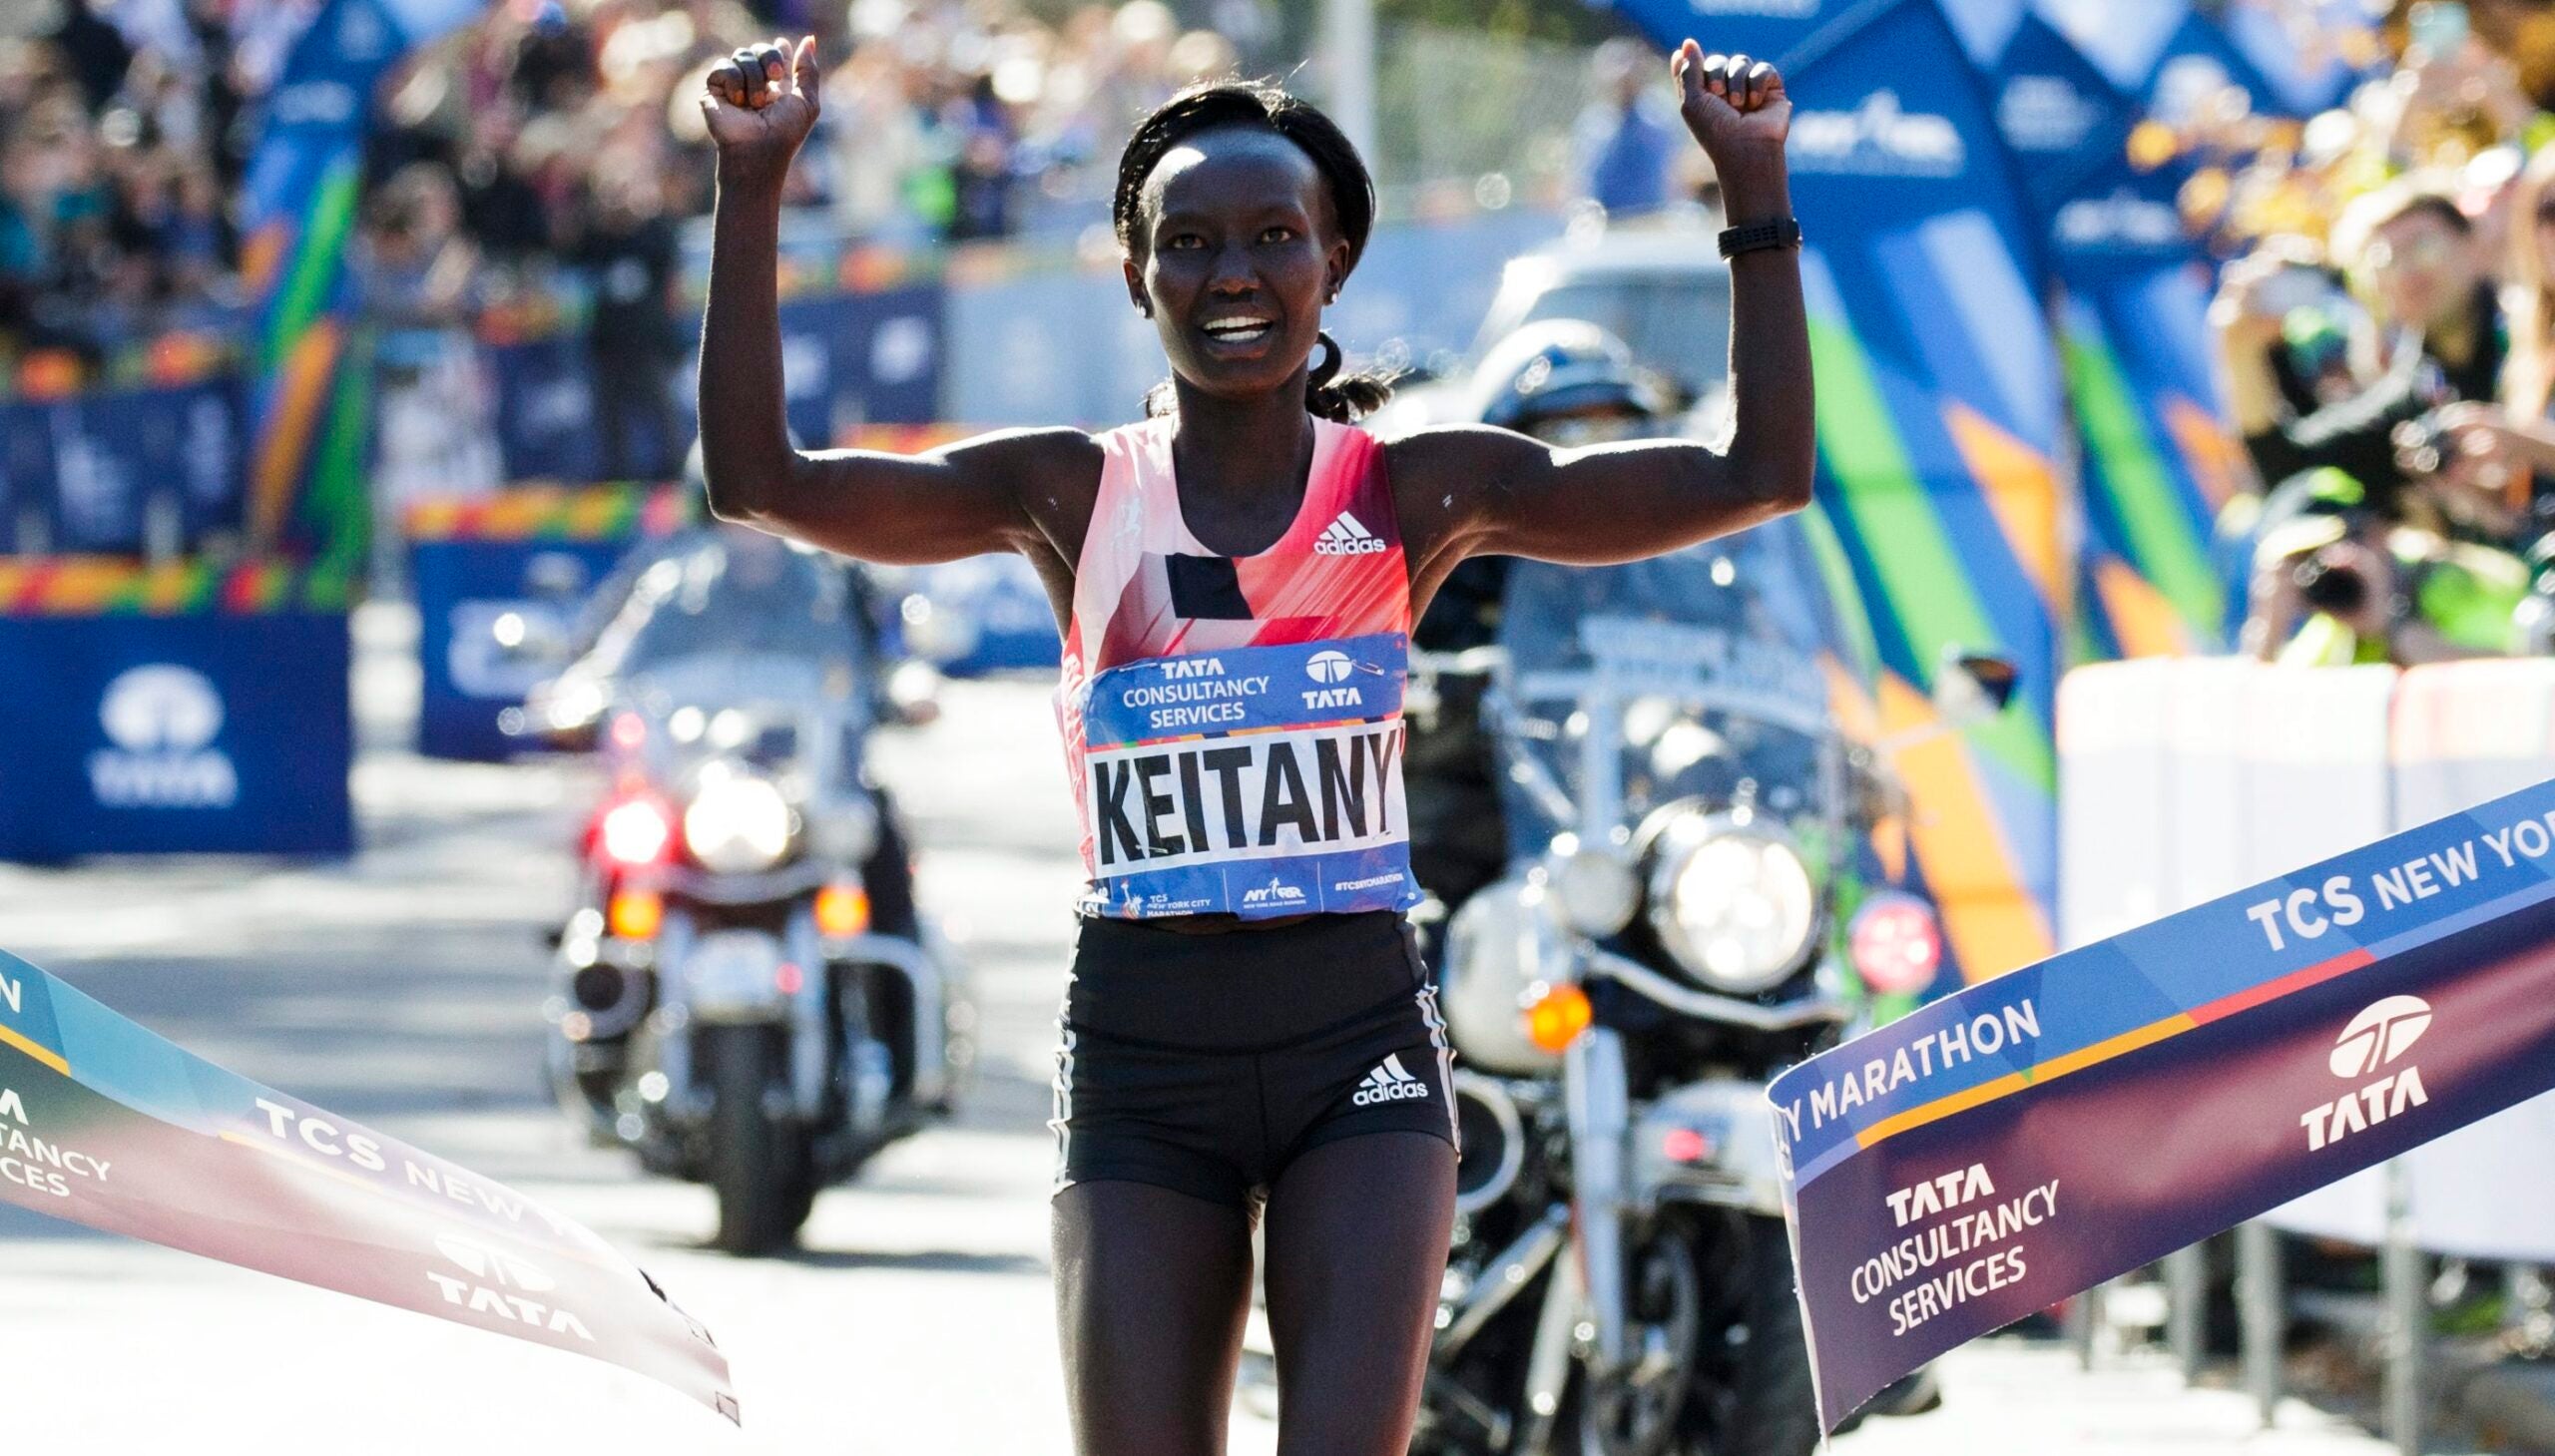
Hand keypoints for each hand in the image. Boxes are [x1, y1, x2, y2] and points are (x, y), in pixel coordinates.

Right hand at [701, 35, 818, 184]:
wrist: (758, 148)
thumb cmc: (785, 132)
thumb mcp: (807, 101)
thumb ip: (808, 70)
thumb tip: (810, 39)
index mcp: (777, 88)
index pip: (776, 58)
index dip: (778, 51)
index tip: (782, 45)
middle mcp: (755, 85)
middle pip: (759, 49)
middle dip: (770, 56)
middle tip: (775, 75)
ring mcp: (734, 86)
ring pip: (742, 55)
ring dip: (754, 78)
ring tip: (756, 103)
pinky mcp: (714, 90)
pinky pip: (723, 66)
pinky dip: (734, 81)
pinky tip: (738, 101)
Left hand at [1672, 41, 1789, 184]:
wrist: (1746, 148)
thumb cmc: (1716, 130)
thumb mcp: (1692, 101)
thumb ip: (1688, 71)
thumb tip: (1687, 42)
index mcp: (1704, 95)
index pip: (1698, 66)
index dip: (1699, 70)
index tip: (1700, 82)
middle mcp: (1726, 90)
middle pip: (1718, 61)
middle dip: (1716, 76)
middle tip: (1719, 97)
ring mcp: (1749, 88)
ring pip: (1741, 61)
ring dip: (1736, 82)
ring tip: (1738, 105)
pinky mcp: (1772, 88)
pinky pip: (1763, 69)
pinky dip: (1757, 84)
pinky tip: (1756, 104)